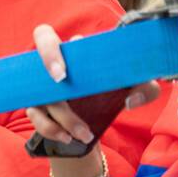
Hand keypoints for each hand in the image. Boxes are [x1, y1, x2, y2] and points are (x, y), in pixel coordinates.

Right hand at [25, 23, 159, 176]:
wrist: (99, 120)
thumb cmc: (113, 92)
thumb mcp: (133, 88)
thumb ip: (143, 89)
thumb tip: (131, 100)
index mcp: (70, 54)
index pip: (45, 38)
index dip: (49, 51)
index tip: (62, 73)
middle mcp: (50, 68)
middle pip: (34, 62)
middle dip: (46, 66)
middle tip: (61, 80)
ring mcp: (40, 90)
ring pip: (42, 100)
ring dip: (63, 118)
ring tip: (85, 135)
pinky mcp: (37, 110)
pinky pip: (37, 119)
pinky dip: (52, 130)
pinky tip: (68, 138)